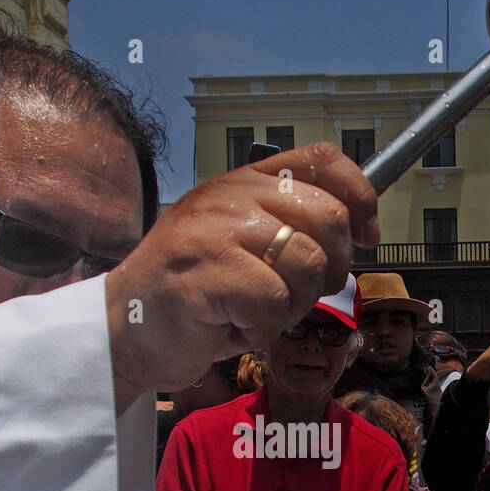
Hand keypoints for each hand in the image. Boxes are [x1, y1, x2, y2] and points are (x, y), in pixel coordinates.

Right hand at [105, 143, 377, 411]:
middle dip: (328, 269)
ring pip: (306, 264)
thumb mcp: (241, 246)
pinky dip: (261, 330)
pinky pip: (274, 304)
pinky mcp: (205, 274)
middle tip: (292, 294)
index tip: (367, 236)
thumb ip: (289, 227)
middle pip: (328, 218)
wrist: (122, 330)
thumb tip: (358, 230)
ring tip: (254, 313)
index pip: (322, 160)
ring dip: (292, 306)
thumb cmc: (191, 296)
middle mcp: (229, 198)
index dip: (360, 197)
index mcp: (241, 183)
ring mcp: (214, 232)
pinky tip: (231, 328)